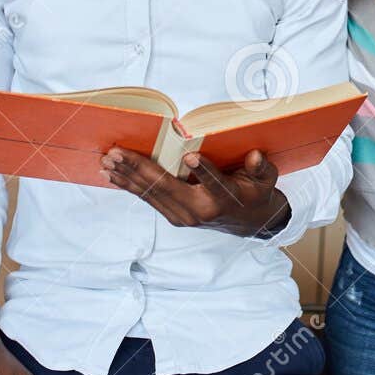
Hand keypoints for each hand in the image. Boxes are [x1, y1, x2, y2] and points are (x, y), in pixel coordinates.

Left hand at [102, 147, 291, 237]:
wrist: (249, 222)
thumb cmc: (256, 192)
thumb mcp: (266, 179)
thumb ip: (261, 168)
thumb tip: (256, 156)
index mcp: (224, 199)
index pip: (214, 183)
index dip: (203, 171)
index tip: (192, 156)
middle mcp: (198, 211)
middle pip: (167, 187)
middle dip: (139, 168)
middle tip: (117, 152)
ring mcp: (182, 216)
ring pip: (151, 193)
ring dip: (127, 175)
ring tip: (108, 161)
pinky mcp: (173, 215)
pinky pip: (148, 198)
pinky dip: (129, 185)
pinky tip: (112, 175)